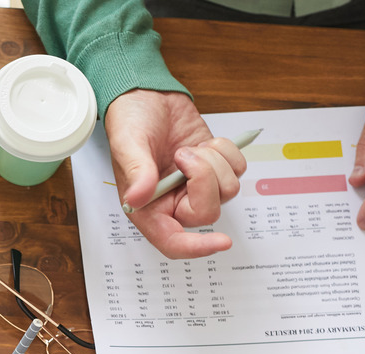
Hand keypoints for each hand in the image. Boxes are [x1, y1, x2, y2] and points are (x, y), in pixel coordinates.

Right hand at [105, 90, 246, 258]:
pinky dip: (226, 153)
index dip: (197, 248)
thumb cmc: (130, 121)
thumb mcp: (128, 144)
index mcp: (147, 207)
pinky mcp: (214, 168)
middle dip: (205, 180)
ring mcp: (195, 186)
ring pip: (227, 190)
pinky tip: (204, 143)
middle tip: (184, 155)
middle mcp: (173, 201)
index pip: (173, 242)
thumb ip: (137, 172)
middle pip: (208, 212)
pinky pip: (237, 170)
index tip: (221, 242)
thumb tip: (139, 198)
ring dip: (215, 163)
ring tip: (190, 147)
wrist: (147, 95)